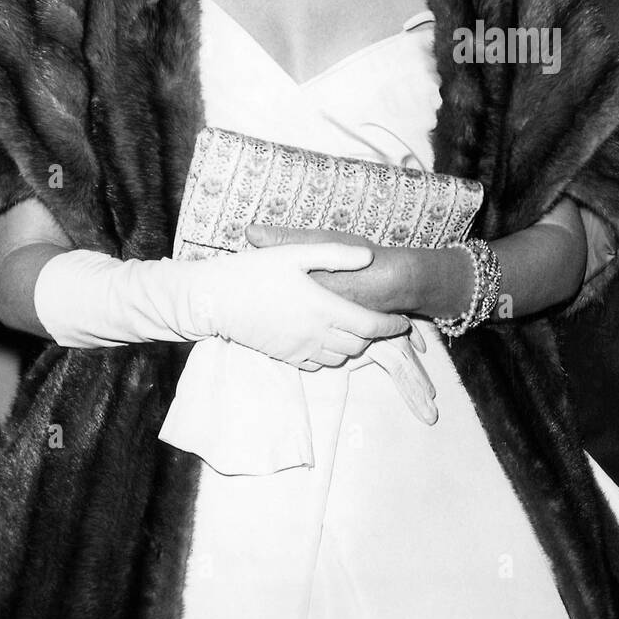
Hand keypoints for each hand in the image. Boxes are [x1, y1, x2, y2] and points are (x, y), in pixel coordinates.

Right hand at [243, 228, 438, 421]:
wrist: (215, 300)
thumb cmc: (254, 271)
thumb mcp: (296, 254)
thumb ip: (336, 256)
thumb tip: (368, 257)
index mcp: (324, 308)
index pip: (371, 327)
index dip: (392, 326)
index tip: (403, 321)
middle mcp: (316, 334)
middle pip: (360, 345)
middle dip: (374, 335)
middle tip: (379, 320)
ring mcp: (300, 349)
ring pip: (341, 358)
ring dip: (353, 345)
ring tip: (354, 328)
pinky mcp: (286, 357)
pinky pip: (318, 364)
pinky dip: (330, 354)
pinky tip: (326, 337)